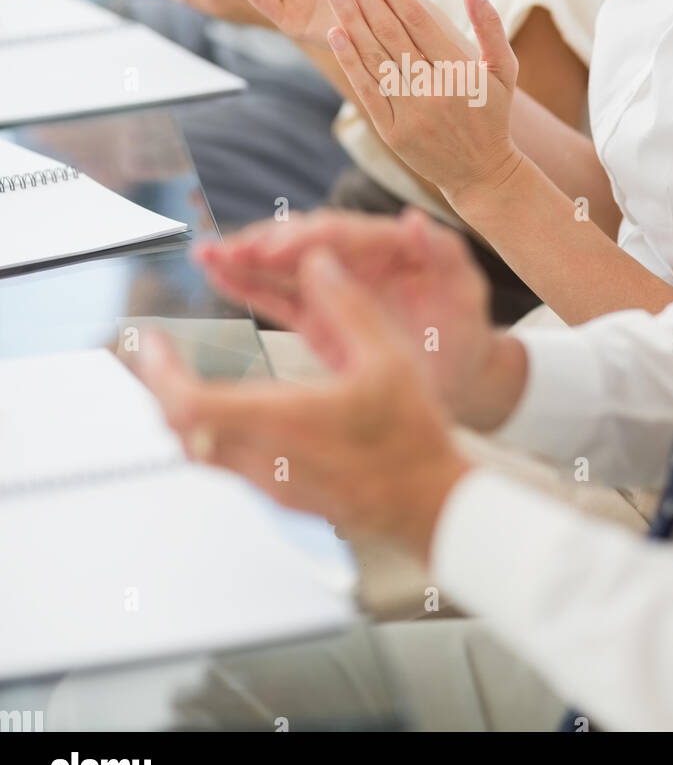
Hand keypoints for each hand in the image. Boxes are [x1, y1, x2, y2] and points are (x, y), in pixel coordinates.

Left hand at [137, 250, 472, 557]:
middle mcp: (265, 457)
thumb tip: (317, 260)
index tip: (152, 342)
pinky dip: (210, 428)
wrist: (428, 504)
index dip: (160, 373)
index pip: (191, 403)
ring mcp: (269, 483)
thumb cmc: (411, 436)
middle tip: (154, 352)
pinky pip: (225, 461)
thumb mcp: (389, 357)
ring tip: (182, 372)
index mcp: (284, 420)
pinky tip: (230, 404)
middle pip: (180, 428)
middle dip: (158, 387)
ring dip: (182, 409)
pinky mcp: (279, 495)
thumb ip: (349, 305)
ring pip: (198, 448)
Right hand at [196, 209, 524, 427]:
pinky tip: (217, 274)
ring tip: (207, 254)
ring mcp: (336, 284)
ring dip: (246, 258)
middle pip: (304, 241)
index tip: (276, 246)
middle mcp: (358, 258)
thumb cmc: (467, 332)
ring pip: (284, 265)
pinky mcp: (320, 313)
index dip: (307, 237)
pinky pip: (280, 294)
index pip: (342, 232)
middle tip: (228, 251)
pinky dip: (249, 285)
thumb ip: (445, 255)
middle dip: (265, 244)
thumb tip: (415, 219)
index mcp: (391, 246)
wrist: (463, 375)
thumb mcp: (465, 294)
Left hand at [322, 0, 524, 209]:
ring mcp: (410, 111)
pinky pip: (367, 89)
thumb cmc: (492, 114)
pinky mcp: (391, 131)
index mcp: (459, 69)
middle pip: (390, 31)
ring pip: (374, 56)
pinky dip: (350, 60)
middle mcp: (433, 89)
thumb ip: (490, 25)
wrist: (482, 173)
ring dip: (349, 18)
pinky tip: (335, 31)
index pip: (417, 18)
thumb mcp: (504, 69)